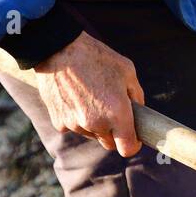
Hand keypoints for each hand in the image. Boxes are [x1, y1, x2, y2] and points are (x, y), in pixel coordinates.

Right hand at [34, 31, 144, 155]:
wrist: (56, 47)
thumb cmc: (95, 56)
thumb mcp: (127, 70)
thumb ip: (137, 97)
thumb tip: (139, 114)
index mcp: (117, 114)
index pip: (128, 149)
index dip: (132, 144)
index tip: (132, 136)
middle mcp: (96, 124)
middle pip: (109, 143)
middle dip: (113, 132)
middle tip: (110, 111)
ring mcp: (76, 125)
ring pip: (90, 134)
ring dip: (93, 123)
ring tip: (88, 96)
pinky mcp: (59, 122)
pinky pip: (72, 127)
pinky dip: (75, 117)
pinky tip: (73, 97)